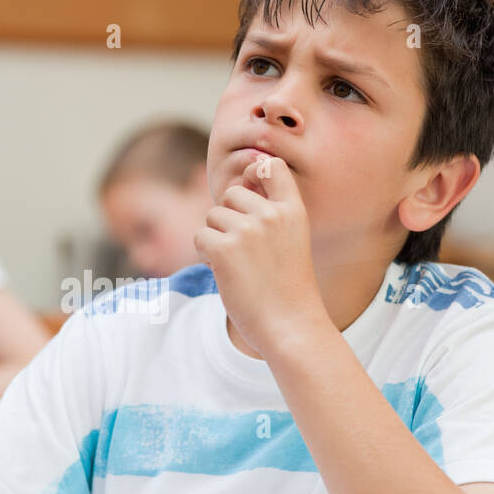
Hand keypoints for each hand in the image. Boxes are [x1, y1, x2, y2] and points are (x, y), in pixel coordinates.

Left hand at [193, 156, 326, 355]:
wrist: (291, 326)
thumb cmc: (289, 290)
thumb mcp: (292, 242)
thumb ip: (270, 216)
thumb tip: (233, 190)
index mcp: (293, 211)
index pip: (271, 167)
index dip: (254, 171)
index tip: (251, 188)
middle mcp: (271, 214)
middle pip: (231, 194)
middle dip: (229, 217)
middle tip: (244, 251)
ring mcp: (247, 230)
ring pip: (212, 216)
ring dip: (216, 239)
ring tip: (239, 266)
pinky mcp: (224, 249)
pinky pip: (200, 237)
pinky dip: (206, 255)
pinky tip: (226, 273)